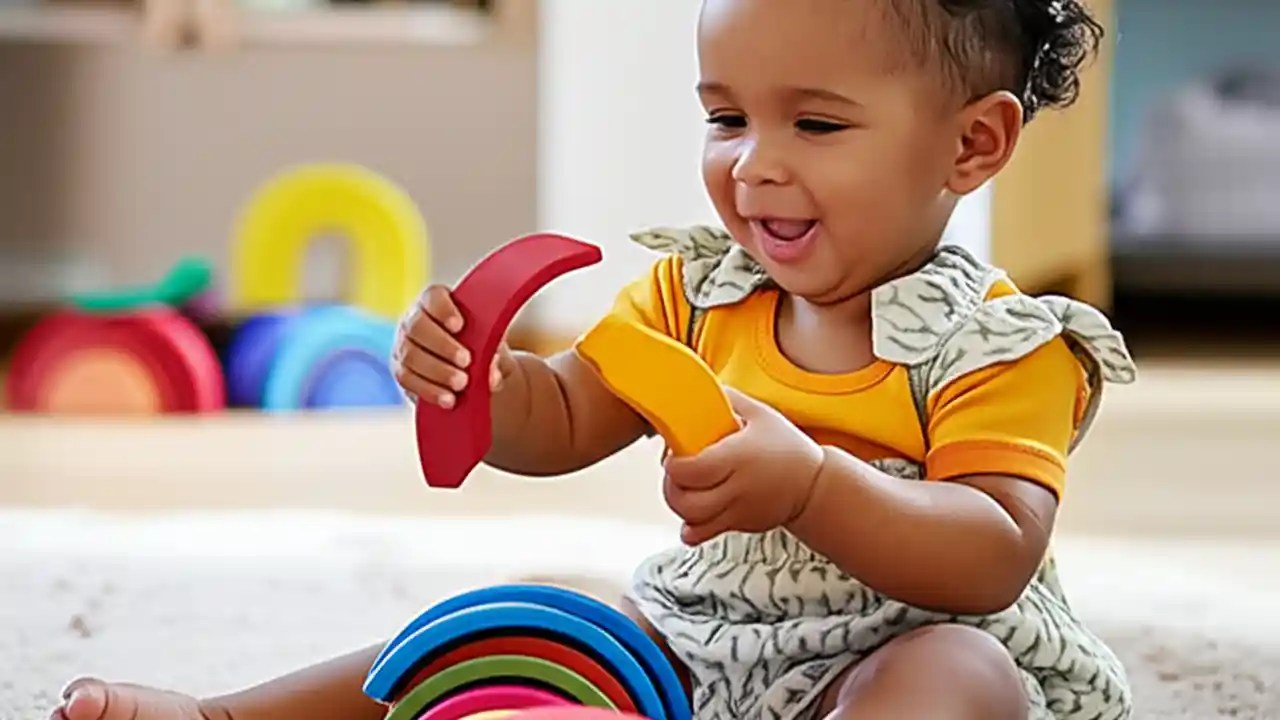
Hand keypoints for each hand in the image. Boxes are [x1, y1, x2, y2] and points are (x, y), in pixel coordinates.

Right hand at [392, 285, 516, 407]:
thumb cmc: (480, 345)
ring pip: (410, 356)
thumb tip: (492, 375)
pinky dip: (429, 391)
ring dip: (437, 371)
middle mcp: (413, 320)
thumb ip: (493, 353)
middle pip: (417, 326)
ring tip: (461, 383)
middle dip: (442, 345)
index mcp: (435, 302)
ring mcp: (403, 345)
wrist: (470, 369)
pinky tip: (449, 400)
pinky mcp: (401, 371)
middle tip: (466, 361)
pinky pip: (407, 380)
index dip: (444, 310)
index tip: (460, 325)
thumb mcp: (491, 344)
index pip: (433, 297)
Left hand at [662, 387, 824, 544]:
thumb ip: (728, 400)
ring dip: (679, 505)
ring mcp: (739, 510)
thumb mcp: (761, 414)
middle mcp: (738, 488)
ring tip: (684, 489)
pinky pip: (705, 534)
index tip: (675, 454)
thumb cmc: (785, 446)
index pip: (691, 470)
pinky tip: (692, 517)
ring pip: (692, 520)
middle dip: (671, 486)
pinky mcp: (740, 525)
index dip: (673, 464)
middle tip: (676, 472)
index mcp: (739, 457)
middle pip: (686, 499)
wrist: (814, 484)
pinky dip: (692, 529)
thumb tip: (698, 386)